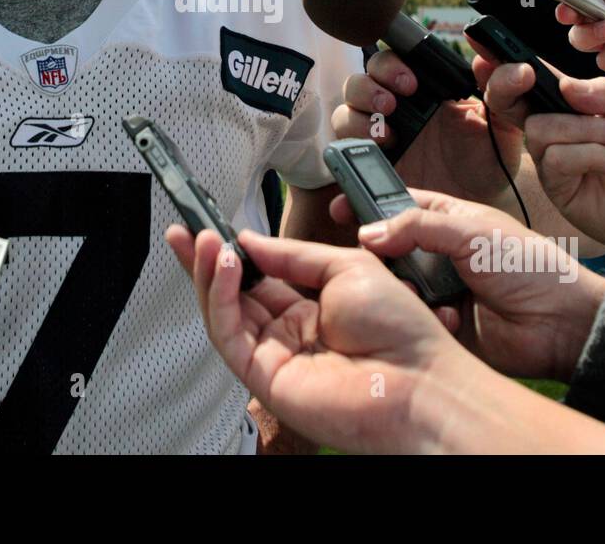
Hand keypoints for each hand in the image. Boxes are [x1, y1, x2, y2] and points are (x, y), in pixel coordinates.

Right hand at [165, 225, 466, 453]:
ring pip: (224, 314)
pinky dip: (221, 299)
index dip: (233, 253)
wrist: (421, 379)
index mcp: (308, 311)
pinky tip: (225, 267)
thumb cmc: (400, 328)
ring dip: (210, 275)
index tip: (209, 226)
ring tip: (203, 240)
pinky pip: (230, 335)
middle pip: (232, 296)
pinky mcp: (264, 379)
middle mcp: (286, 336)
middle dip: (205, 262)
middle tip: (183, 231)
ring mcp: (273, 358)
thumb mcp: (347, 267)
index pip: (257, 279)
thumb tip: (250, 241)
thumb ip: (293, 256)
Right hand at [330, 189, 604, 381]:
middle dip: (374, 256)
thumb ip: (418, 227)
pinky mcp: (438, 326)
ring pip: (392, 286)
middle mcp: (436, 254)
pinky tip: (443, 317)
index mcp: (446, 220)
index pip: (396, 204)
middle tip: (370, 261)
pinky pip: (410, 319)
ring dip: (398, 289)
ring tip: (415, 292)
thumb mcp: (474, 233)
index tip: (337, 206)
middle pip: (385, 249)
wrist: (563, 325)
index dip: (365, 203)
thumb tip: (368, 233)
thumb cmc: (531, 266)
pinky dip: (418, 318)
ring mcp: (436, 291)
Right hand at [332, 50, 521, 204]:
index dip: (393, 64)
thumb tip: (487, 58)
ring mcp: (378, 133)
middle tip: (393, 103)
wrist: (479, 202)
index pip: (394, 60)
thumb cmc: (489, 159)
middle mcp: (395, 106)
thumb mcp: (502, 123)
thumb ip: (500, 89)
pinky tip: (381, 152)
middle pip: (361, 79)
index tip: (411, 81)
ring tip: (387, 133)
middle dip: (371, 86)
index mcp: (423, 89)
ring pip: (346, 109)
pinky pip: (342, 147)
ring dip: (359, 116)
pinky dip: (351, 146)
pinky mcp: (369, 162)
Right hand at [479, 57, 604, 274]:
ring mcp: (552, 162)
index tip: (499, 49)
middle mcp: (554, 133)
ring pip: (541, 129)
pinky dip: (593, 154)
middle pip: (513, 102)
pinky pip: (558, 159)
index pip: (532, 82)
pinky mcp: (558, 189)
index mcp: (569, 108)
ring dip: (587, 127)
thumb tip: (567, 86)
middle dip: (512, 83)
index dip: (508, 66)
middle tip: (528, 74)